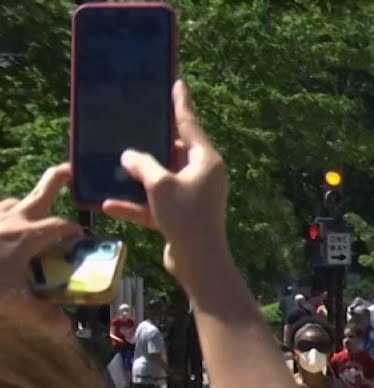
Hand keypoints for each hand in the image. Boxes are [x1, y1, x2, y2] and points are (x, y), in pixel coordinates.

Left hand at [0, 164, 81, 331]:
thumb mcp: (11, 300)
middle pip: (43, 191)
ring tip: (32, 215)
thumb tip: (64, 329)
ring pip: (16, 201)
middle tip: (72, 169)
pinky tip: (0, 227)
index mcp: (29, 235)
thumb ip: (39, 314)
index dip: (76, 231)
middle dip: (61, 178)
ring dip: (29, 204)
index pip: (62, 226)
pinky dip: (4, 214)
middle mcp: (14, 218)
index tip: (84, 238)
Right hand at [102, 80, 231, 289]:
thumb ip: (142, 164)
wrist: (199, 262)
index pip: (190, 125)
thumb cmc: (186, 216)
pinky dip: (137, 205)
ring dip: (140, 176)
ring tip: (117, 162)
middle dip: (154, 143)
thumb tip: (128, 155)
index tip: (177, 83)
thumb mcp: (160, 184)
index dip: (181, 104)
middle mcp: (204, 175)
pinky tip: (109, 204)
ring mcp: (193, 197)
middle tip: (137, 123)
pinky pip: (156, 205)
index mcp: (207, 161)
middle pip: (175, 152)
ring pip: (162, 179)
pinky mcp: (182, 217)